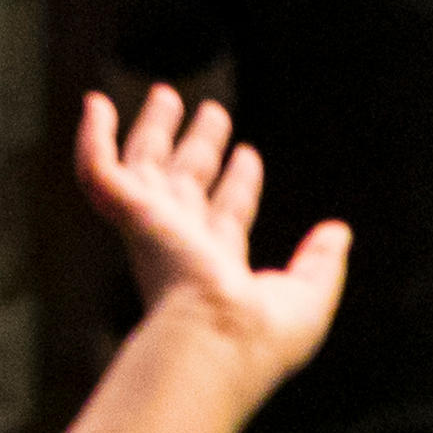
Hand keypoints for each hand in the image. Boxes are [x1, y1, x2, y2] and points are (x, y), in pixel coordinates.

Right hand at [74, 86, 346, 384]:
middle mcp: (181, 243)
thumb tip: (339, 232)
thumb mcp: (310, 297)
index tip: (249, 156)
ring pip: (147, 165)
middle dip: (200, 147)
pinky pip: (98, 167)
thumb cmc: (262, 335)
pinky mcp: (130, 212)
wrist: (219, 338)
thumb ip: (323, 262)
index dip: (239, 185)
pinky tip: (96, 102)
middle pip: (188, 183)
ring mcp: (153, 226)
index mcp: (217, 266)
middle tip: (214, 112)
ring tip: (169, 94)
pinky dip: (93, 135)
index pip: (227, 215)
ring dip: (156, 128)